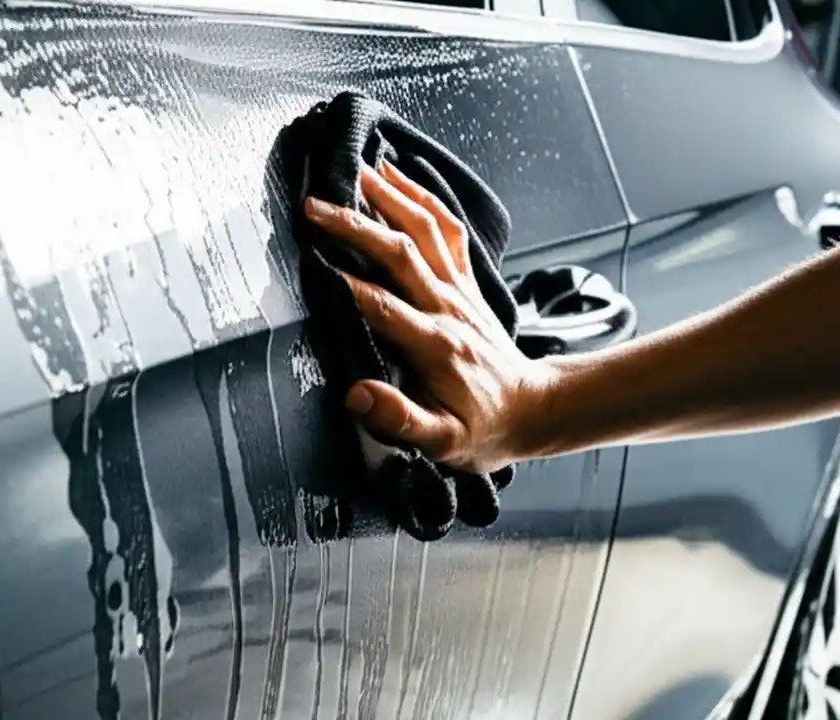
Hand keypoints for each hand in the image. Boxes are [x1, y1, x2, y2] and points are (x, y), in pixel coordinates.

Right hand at [304, 161, 551, 472]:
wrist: (530, 410)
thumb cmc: (481, 429)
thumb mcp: (443, 442)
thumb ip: (401, 420)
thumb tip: (358, 396)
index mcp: (435, 347)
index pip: (383, 307)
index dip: (345, 284)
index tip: (310, 261)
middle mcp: (448, 308)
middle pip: (399, 253)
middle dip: (355, 226)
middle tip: (314, 205)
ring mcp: (459, 289)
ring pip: (425, 229)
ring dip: (390, 196)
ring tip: (355, 169)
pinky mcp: (465, 281)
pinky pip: (446, 228)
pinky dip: (422, 196)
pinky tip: (398, 175)